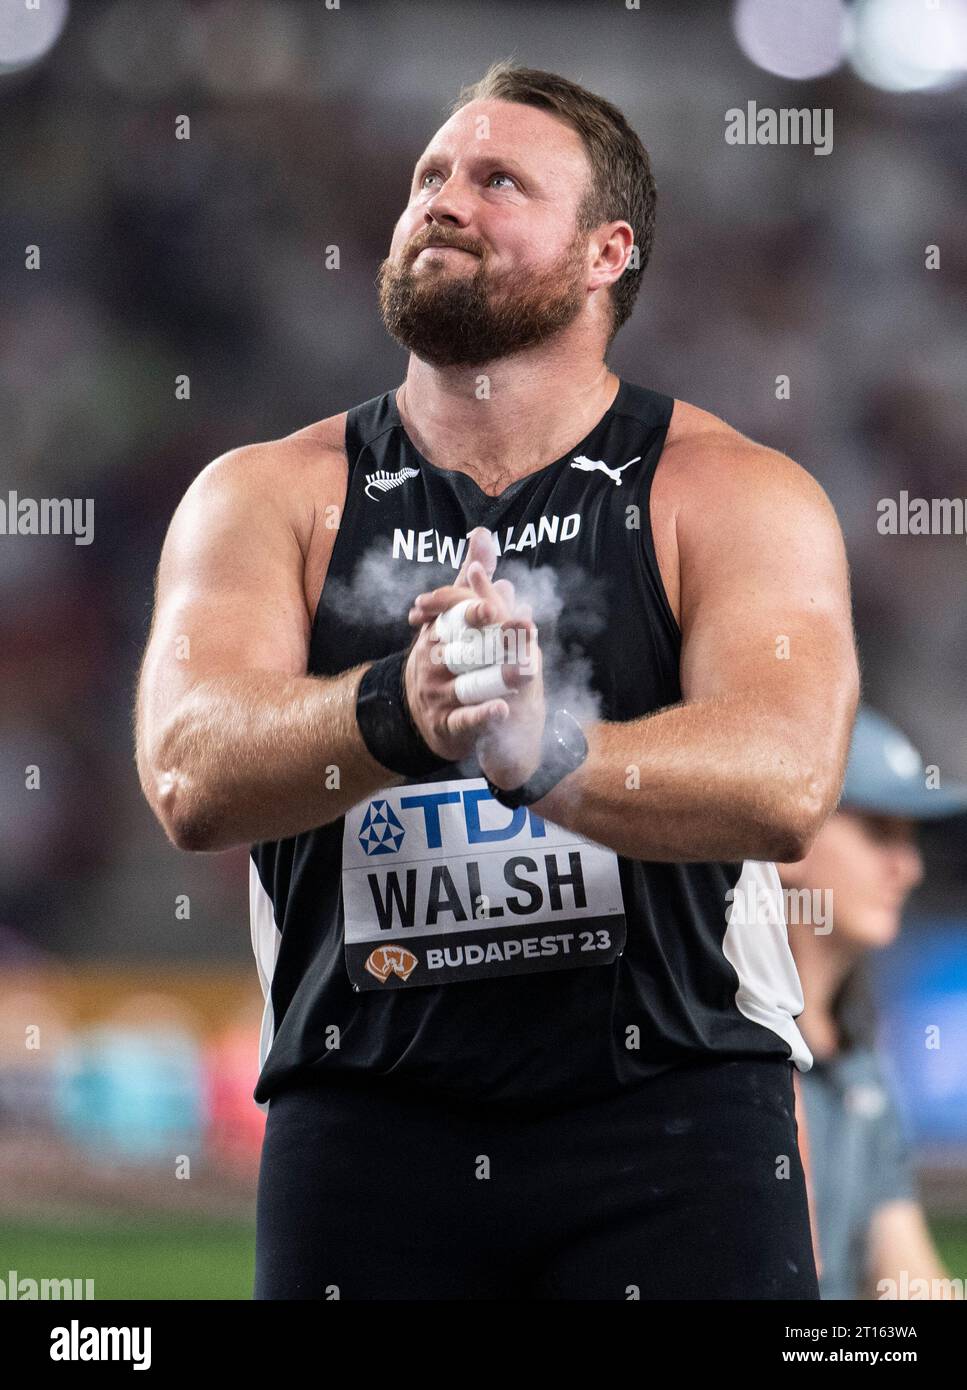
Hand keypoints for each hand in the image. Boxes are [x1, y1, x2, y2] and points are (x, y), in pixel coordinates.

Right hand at [406, 527, 545, 786]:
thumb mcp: (454, 617)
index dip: (475, 612)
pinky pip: (465, 721)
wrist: (420, 712)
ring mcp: (440, 694)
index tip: (493, 606)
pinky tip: (502, 711)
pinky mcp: (448, 725)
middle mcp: (435, 661)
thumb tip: (483, 533)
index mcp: (438, 632)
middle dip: (496, 640)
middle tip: (525, 630)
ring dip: (497, 678)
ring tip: (524, 671)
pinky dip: (483, 717)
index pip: (456, 618)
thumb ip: (471, 579)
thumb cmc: (444, 655)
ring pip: (469, 685)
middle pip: (467, 649)